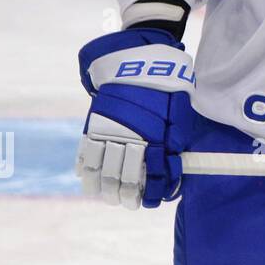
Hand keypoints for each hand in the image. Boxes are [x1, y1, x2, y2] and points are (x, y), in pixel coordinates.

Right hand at [75, 28, 196, 208]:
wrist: (135, 61)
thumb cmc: (164, 88)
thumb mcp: (179, 111)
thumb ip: (175, 139)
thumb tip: (173, 167)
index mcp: (153, 136)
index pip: (150, 174)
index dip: (148, 192)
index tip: (147, 202)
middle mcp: (129, 137)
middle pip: (123, 175)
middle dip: (125, 194)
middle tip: (127, 203)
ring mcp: (107, 131)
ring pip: (102, 169)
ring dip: (104, 188)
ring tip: (108, 198)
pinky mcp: (93, 124)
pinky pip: (86, 152)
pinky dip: (85, 170)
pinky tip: (88, 181)